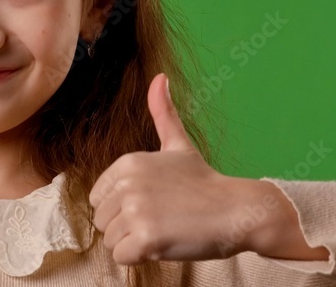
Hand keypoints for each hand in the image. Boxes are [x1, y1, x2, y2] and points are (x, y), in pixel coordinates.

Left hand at [89, 74, 256, 263]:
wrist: (237, 211)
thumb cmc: (205, 183)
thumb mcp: (178, 144)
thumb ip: (163, 113)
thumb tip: (159, 77)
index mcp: (127, 163)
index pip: (98, 199)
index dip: (123, 208)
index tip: (153, 204)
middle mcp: (126, 183)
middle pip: (102, 221)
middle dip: (128, 227)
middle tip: (161, 219)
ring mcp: (135, 210)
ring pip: (111, 241)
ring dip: (135, 244)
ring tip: (165, 229)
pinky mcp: (145, 237)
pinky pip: (121, 258)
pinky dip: (141, 258)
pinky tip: (165, 243)